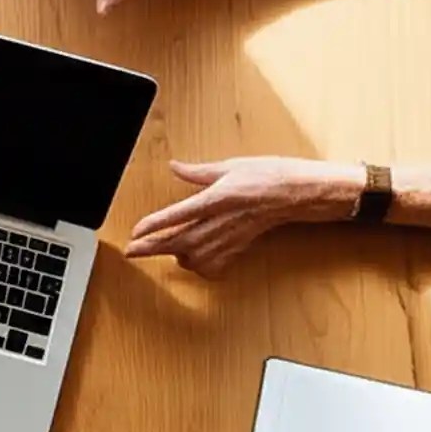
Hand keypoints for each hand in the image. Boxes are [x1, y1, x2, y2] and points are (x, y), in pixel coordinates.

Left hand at [125, 158, 363, 277]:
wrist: (299, 194)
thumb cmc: (268, 175)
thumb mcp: (230, 166)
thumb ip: (198, 172)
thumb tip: (175, 166)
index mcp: (217, 198)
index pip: (178, 215)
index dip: (155, 225)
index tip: (135, 231)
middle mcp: (221, 222)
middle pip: (179, 240)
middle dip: (152, 247)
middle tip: (131, 251)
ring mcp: (231, 238)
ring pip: (193, 256)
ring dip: (172, 255)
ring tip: (154, 250)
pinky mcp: (239, 247)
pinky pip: (213, 264)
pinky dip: (197, 265)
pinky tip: (189, 259)